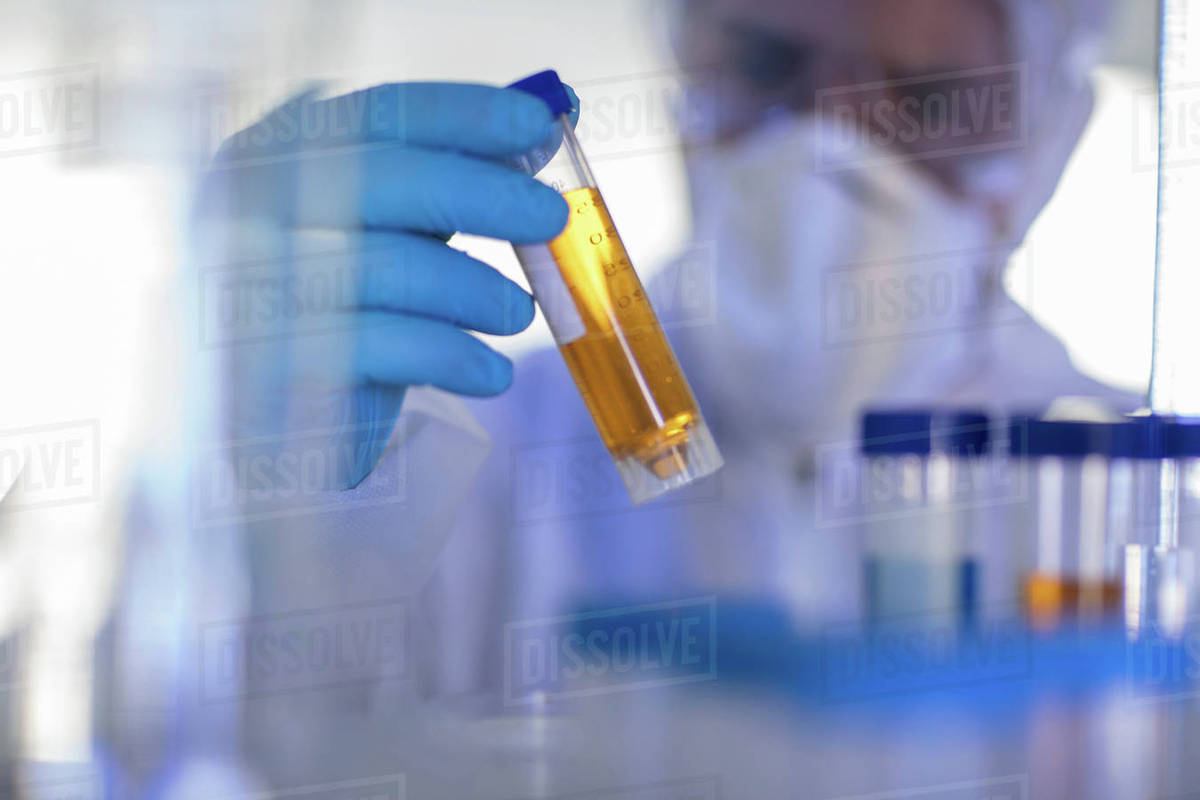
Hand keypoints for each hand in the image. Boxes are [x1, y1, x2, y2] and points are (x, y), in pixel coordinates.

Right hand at [194, 82, 572, 493]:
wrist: (272, 430)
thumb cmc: (341, 311)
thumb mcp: (389, 231)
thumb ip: (453, 172)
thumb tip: (555, 114)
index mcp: (274, 155)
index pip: (376, 114)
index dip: (463, 113)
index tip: (540, 122)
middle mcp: (249, 209)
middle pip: (380, 176)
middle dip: (482, 191)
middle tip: (550, 215)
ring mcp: (252, 285)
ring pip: (388, 265)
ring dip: (476, 289)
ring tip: (518, 313)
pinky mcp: (272, 367)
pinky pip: (385, 347)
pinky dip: (456, 357)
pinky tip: (492, 374)